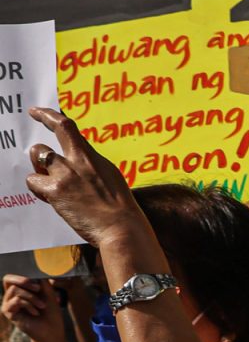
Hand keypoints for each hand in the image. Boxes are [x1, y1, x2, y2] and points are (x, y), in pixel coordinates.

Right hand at [1, 275, 64, 341]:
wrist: (51, 330)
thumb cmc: (51, 313)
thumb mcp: (48, 293)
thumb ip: (41, 281)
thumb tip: (36, 269)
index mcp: (20, 289)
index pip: (14, 275)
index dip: (23, 274)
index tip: (39, 281)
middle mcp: (11, 295)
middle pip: (7, 279)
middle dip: (24, 280)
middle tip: (38, 288)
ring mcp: (8, 303)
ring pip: (14, 290)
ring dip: (31, 296)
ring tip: (42, 305)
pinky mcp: (8, 312)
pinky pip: (16, 301)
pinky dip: (29, 305)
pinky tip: (36, 313)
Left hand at [24, 107, 148, 248]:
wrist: (122, 229)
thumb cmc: (121, 210)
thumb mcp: (111, 178)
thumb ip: (91, 166)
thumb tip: (77, 163)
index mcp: (93, 158)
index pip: (66, 127)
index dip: (47, 116)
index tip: (36, 112)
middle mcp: (77, 161)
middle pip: (44, 145)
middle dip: (37, 151)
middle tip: (37, 158)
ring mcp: (65, 175)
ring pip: (37, 159)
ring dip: (39, 171)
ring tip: (51, 186)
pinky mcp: (56, 191)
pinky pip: (34, 182)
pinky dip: (39, 190)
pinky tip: (52, 200)